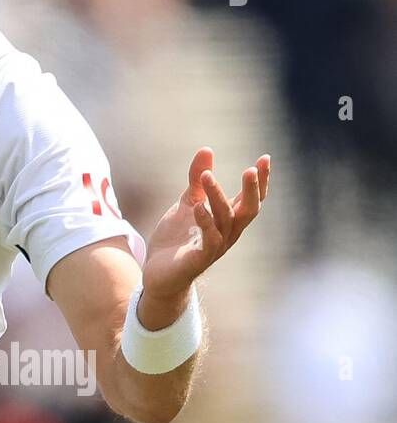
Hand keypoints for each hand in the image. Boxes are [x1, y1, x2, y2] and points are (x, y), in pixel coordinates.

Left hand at [142, 147, 269, 300]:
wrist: (157, 273)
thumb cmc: (177, 238)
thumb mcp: (187, 203)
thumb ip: (197, 180)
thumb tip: (207, 149)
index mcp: (228, 220)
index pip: (251, 199)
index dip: (260, 181)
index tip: (265, 158)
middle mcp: (228, 234)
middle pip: (249, 211)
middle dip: (252, 190)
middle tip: (251, 169)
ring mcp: (215, 247)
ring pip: (225, 220)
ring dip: (217, 196)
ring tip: (207, 175)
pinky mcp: (198, 259)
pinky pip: (208, 240)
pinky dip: (205, 222)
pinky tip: (198, 207)